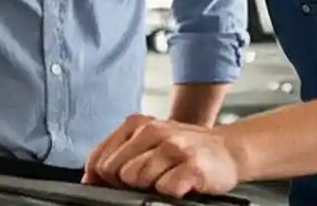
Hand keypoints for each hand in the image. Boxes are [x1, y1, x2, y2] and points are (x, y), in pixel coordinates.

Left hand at [82, 115, 241, 197]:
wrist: (228, 150)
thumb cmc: (185, 148)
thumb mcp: (148, 142)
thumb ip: (117, 155)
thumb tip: (88, 178)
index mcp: (136, 123)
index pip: (99, 159)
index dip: (104, 178)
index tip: (119, 182)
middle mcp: (153, 130)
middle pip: (115, 172)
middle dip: (127, 183)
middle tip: (150, 178)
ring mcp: (173, 147)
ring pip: (137, 179)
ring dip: (151, 187)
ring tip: (168, 177)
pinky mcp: (192, 165)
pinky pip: (165, 189)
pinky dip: (171, 192)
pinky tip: (181, 183)